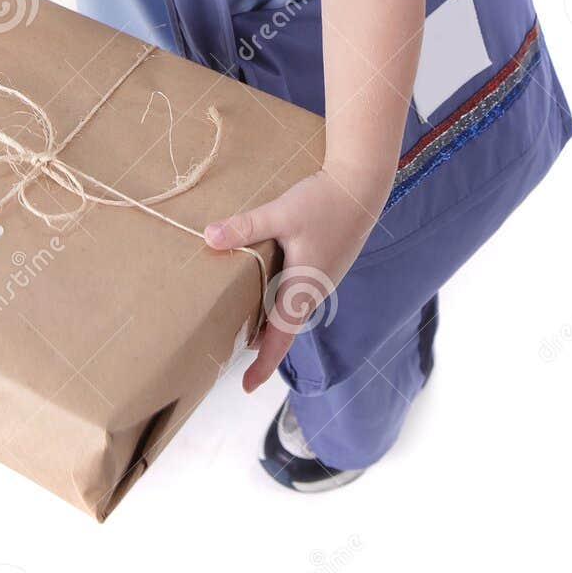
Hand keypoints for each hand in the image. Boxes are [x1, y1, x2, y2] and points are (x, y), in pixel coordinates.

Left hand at [204, 171, 360, 393]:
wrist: (363, 185)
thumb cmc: (324, 202)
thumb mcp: (281, 213)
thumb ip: (246, 226)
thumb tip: (208, 237)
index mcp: (303, 289)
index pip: (279, 339)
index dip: (262, 365)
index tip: (245, 387)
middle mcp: (315, 291)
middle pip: (283, 327)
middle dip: (260, 342)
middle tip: (229, 349)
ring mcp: (323, 278)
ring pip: (292, 309)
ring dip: (269, 319)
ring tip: (242, 320)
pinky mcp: (326, 264)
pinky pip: (299, 293)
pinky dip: (279, 299)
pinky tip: (264, 284)